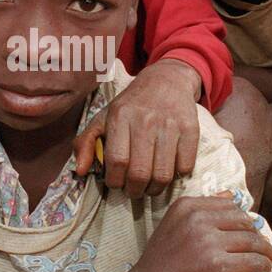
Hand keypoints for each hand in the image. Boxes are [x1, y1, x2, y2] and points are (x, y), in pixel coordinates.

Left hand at [74, 58, 201, 197]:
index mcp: (121, 116)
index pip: (117, 161)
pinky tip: (168, 170)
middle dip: (134, 190)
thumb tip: (80, 171)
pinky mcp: (191, 129)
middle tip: (133, 190)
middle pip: (140, 172)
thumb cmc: (131, 105)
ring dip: (154, 189)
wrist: (167, 80)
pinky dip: (176, 176)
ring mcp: (170, 125)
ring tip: (149, 186)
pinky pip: (185, 167)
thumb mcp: (103, 117)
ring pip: (163, 175)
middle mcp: (146, 120)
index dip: (115, 181)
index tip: (116, 183)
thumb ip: (86, 142)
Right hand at [119, 194, 271, 271]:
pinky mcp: (217, 266)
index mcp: (186, 206)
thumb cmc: (160, 264)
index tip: (247, 234)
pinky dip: (263, 266)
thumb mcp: (173, 226)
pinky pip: (253, 262)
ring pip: (252, 241)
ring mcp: (207, 242)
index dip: (243, 221)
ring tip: (267, 259)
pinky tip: (262, 271)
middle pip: (244, 221)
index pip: (230, 206)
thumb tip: (231, 195)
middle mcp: (196, 219)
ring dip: (265, 252)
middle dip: (256, 235)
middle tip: (262, 249)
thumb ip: (201, 210)